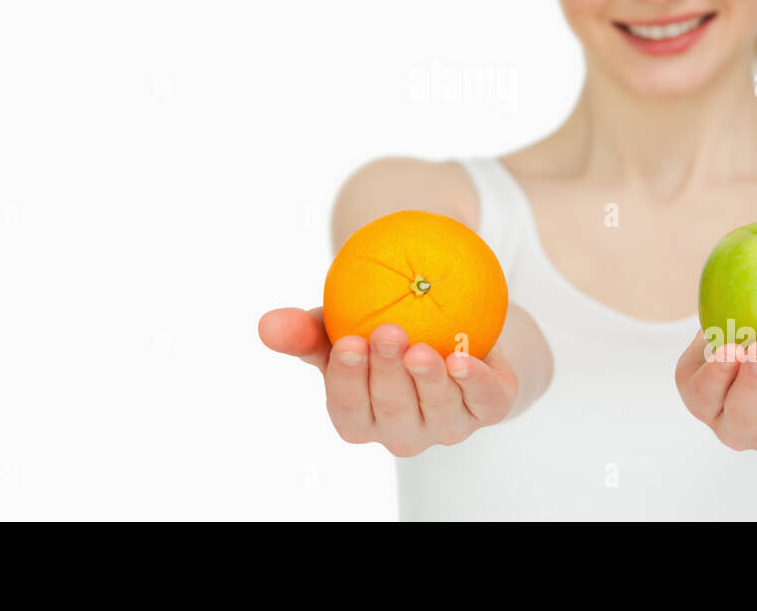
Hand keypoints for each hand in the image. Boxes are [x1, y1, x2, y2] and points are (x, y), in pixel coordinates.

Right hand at [258, 306, 519, 457]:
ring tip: (421, 348)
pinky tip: (462, 359)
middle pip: (393, 410)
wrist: (457, 325)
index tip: (347, 342)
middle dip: (387, 374)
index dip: (347, 381)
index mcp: (362, 418)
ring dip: (429, 380)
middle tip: (385, 333)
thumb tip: (268, 325)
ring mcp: (448, 425)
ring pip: (438, 411)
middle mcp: (403, 431)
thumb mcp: (341, 324)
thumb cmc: (384, 330)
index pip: (349, 410)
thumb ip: (307, 331)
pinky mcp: (488, 409)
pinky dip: (475, 383)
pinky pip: (486, 403)